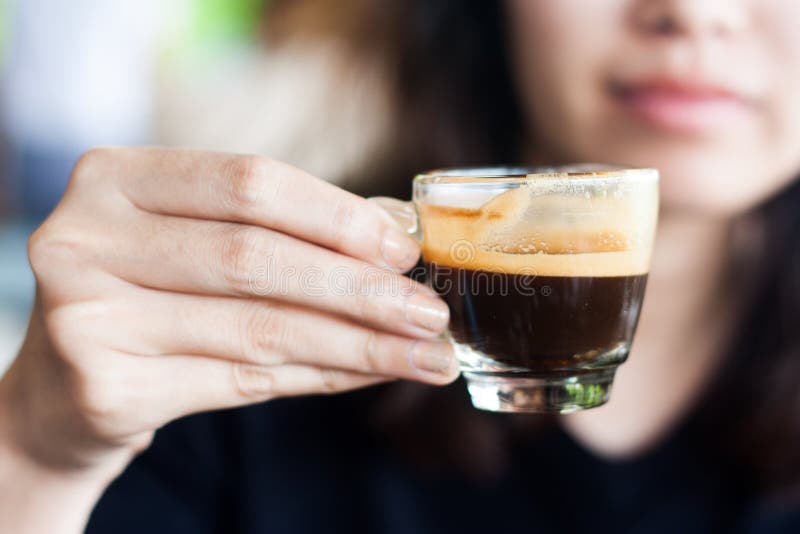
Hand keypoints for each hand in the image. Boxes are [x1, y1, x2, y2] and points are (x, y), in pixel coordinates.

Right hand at [0, 147, 455, 479]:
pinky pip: (242, 381)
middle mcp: (87, 237)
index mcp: (116, 178)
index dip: (337, 214)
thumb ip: (285, 231)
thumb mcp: (199, 244)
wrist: (60, 390)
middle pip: (256, 257)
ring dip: (356, 344)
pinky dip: (319, 377)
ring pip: (258, 328)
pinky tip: (368, 374)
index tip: (404, 248)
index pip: (249, 182)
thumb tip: (396, 226)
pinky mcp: (104, 388)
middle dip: (359, 289)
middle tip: (428, 312)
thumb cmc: (146, 298)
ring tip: (423, 355)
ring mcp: (86, 315)